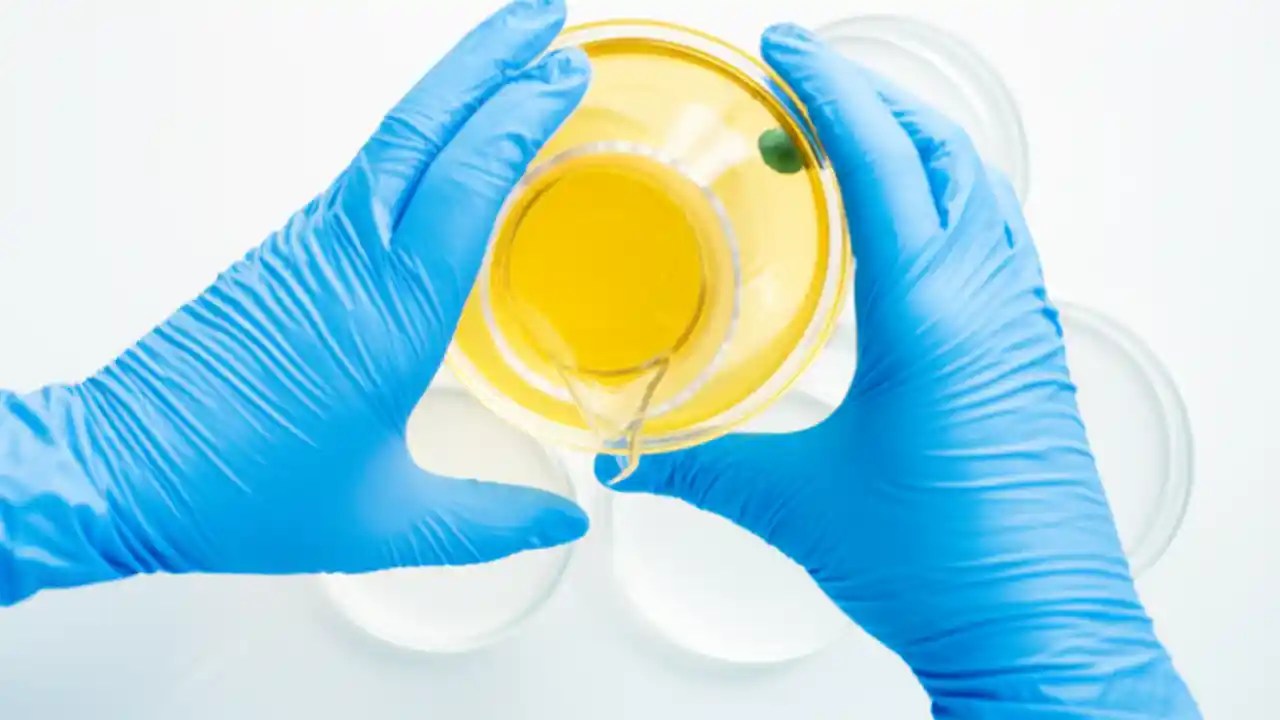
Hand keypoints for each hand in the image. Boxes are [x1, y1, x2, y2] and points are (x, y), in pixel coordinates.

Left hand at [1, 0, 589, 603]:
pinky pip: (365, 170)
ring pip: (393, 136)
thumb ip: (488, 522)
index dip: (521, 118)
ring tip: (512, 58)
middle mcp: (352, 259)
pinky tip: (446, 138)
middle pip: (425, 125)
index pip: (467, 183)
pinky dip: (419, 134)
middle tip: (549, 19)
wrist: (123, 472)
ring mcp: (313, 245)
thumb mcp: (385, 522)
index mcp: (391, 314)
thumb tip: (565, 524)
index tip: (567, 73)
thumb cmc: (244, 492)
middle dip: (491, 60)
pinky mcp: (289, 251)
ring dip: (454, 85)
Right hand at [597, 25, 1198, 717]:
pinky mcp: (1031, 352)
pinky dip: (952, 200)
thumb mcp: (799, 503)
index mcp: (927, 311)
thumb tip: (632, 456)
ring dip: (919, 146)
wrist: (1039, 626)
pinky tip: (910, 232)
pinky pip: (999, 238)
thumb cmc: (944, 563)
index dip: (828, 88)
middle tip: (806, 91)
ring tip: (852, 143)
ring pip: (981, 188)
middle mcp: (987, 297)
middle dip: (874, 101)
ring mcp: (1021, 321)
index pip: (880, 156)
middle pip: (942, 150)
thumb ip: (703, 468)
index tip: (787, 50)